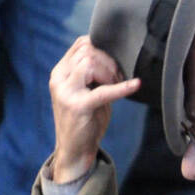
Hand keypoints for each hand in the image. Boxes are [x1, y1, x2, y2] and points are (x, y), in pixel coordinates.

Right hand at [48, 35, 139, 181]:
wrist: (75, 150)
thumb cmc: (85, 119)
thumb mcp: (85, 90)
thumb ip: (92, 72)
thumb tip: (113, 53)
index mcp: (59, 72)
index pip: (81, 44)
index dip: (102, 48)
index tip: (114, 64)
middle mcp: (58, 79)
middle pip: (87, 51)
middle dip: (108, 61)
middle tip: (118, 78)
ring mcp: (65, 92)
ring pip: (91, 63)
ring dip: (110, 73)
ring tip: (116, 86)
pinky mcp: (78, 106)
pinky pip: (103, 91)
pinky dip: (122, 88)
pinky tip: (135, 85)